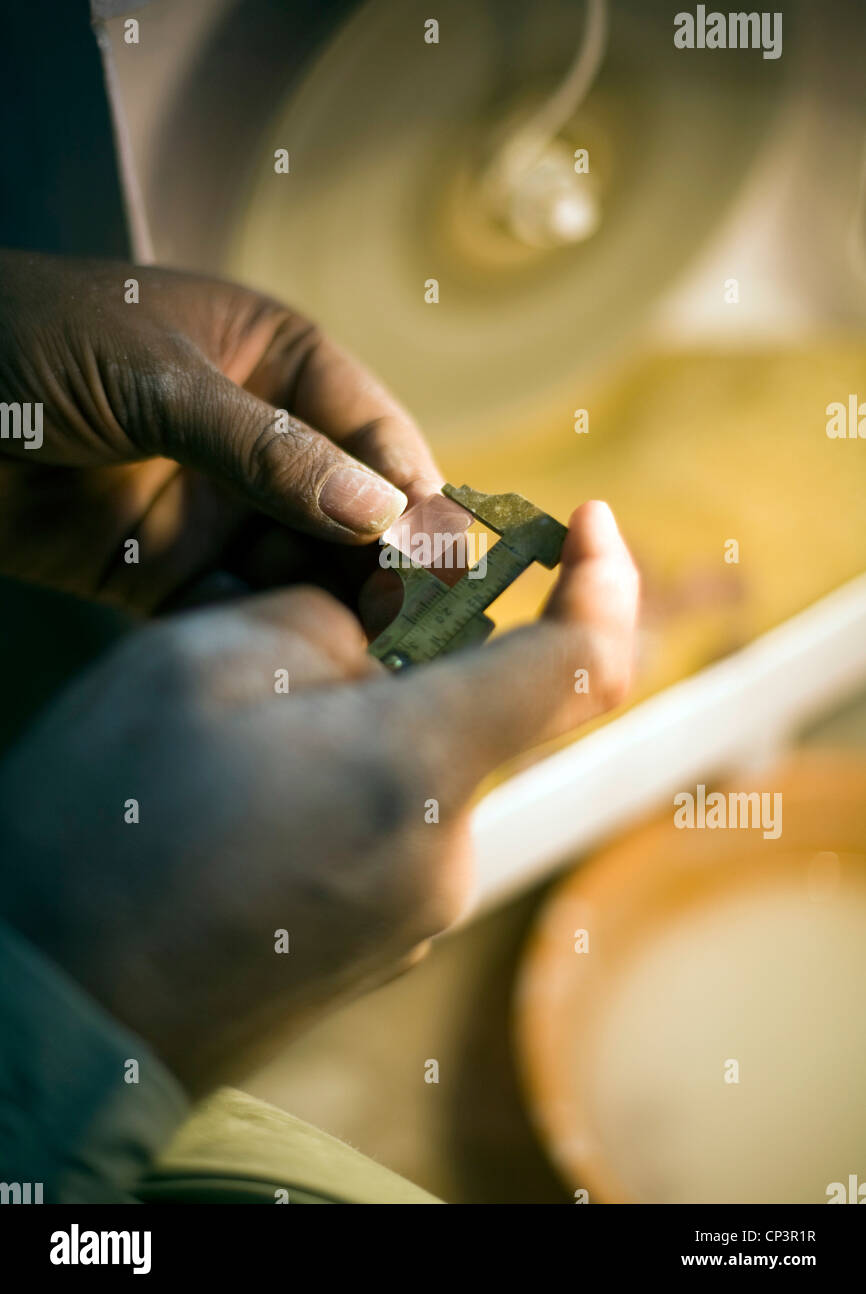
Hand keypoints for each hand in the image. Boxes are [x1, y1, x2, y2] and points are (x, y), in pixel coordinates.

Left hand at [0, 250, 440, 611]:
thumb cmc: (27, 340)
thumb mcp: (155, 377)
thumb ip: (266, 448)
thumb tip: (381, 512)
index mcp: (273, 361)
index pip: (373, 430)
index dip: (411, 491)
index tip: (446, 554)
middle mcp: (258, 440)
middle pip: (350, 511)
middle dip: (382, 562)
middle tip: (413, 619)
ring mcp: (211, 508)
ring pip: (300, 569)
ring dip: (331, 608)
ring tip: (361, 653)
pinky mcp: (160, 571)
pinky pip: (231, 612)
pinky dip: (258, 637)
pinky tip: (285, 665)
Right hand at [0, 501, 638, 1093]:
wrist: (57, 1015)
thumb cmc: (110, 828)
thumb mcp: (203, 659)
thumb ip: (324, 620)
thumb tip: (374, 632)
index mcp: (419, 771)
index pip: (578, 665)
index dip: (602, 580)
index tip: (591, 520)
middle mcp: (445, 856)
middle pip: (484, 709)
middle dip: (423, 643)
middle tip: (312, 615)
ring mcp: (415, 915)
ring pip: (429, 765)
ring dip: (373, 713)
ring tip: (247, 714)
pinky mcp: (378, 945)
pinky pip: (395, 825)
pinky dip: (354, 774)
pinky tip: (250, 783)